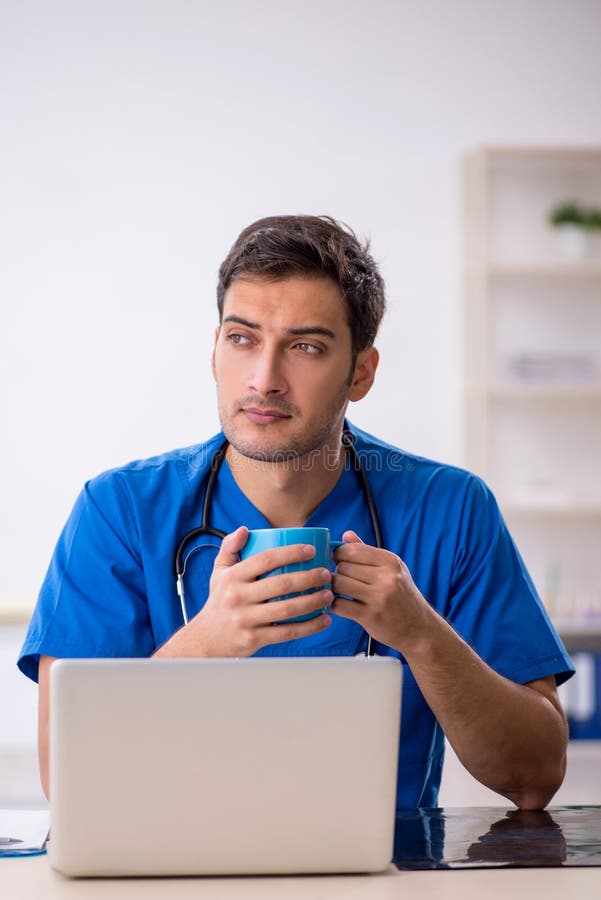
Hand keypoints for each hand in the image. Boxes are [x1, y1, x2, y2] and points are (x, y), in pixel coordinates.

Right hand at [171, 527, 331, 656]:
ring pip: (286, 609)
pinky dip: (309, 627)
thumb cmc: (219, 601)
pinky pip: (287, 632)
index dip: (290, 553)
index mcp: (232, 577)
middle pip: (280, 584)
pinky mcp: (254, 639)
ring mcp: (246, 619)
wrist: (207, 639)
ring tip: (328, 595)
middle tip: (326, 573)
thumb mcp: (219, 572)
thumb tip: (244, 530)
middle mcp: (237, 597)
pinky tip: (324, 620)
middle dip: (308, 577)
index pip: (265, 559)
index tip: (311, 550)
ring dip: (312, 602)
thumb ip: (229, 548)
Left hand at [331, 530, 432, 653]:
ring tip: (341, 592)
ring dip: (334, 588)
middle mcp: (387, 577)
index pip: (352, 550)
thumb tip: (345, 534)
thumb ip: (367, 552)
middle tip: (343, 580)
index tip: (339, 562)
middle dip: (338, 573)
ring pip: (338, 583)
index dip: (339, 554)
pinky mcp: (371, 616)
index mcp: (391, 561)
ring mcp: (379, 597)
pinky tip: (343, 605)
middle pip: (343, 566)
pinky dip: (335, 605)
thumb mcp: (392, 570)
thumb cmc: (402, 596)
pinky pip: (339, 605)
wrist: (420, 629)